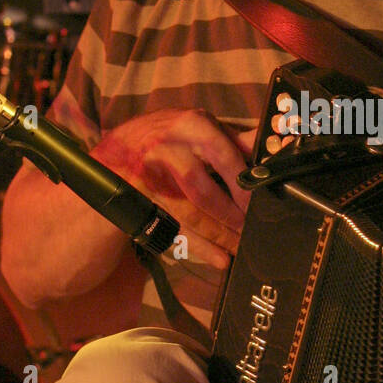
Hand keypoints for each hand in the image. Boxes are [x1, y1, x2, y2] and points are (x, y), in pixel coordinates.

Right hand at [93, 109, 253, 267]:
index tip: (257, 202)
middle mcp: (167, 149)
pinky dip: (197, 246)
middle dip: (229, 215)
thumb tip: (267, 139)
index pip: (223, 155)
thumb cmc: (166, 137)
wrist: (115, 151)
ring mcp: (149, 177)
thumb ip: (230, 137)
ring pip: (187, 213)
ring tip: (238, 247)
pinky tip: (218, 258)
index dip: (242, 183)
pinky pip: (172, 227)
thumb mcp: (195, 127)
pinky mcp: (140, 201)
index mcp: (189, 125)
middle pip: (201, 189)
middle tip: (249, 229)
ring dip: (217, 235)